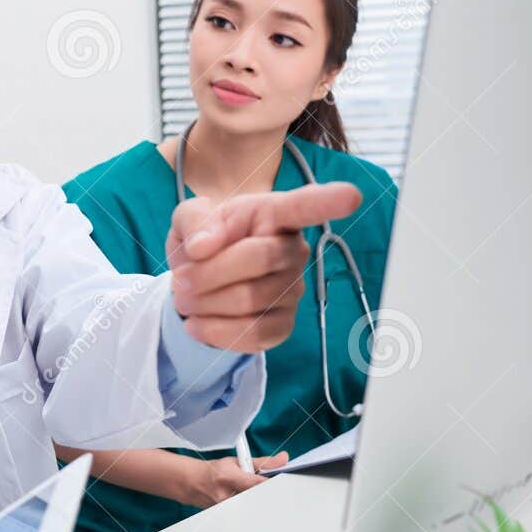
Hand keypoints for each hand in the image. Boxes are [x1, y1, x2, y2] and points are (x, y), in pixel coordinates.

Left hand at [167, 182, 360, 352]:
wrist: (195, 283)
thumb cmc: (202, 241)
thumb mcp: (188, 220)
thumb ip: (194, 221)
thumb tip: (203, 245)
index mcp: (273, 214)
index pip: (304, 206)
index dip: (327, 202)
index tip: (350, 196)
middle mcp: (293, 250)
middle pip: (258, 258)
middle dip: (208, 272)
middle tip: (180, 278)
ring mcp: (293, 290)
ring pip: (249, 300)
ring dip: (204, 303)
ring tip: (185, 298)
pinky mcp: (282, 325)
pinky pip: (252, 335)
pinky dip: (214, 332)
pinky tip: (196, 323)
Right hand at [170, 451, 287, 506]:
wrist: (192, 484)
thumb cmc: (214, 471)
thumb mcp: (236, 461)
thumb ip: (262, 462)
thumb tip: (284, 459)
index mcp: (229, 477)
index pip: (257, 484)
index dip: (273, 485)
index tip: (285, 485)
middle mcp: (226, 496)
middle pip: (258, 500)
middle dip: (269, 497)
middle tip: (280, 496)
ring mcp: (225, 510)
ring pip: (253, 510)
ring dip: (260, 504)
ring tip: (259, 498)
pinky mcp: (225, 519)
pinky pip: (246, 516)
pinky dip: (252, 511)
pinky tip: (251, 506)